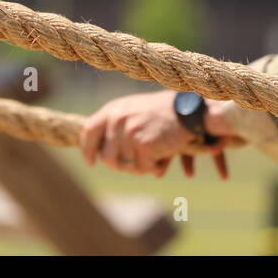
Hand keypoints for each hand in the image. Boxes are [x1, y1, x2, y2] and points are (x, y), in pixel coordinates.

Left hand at [79, 90, 240, 177]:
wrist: (189, 110)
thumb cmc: (164, 111)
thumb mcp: (135, 110)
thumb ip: (117, 125)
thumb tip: (100, 155)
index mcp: (113, 109)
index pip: (89, 132)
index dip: (88, 150)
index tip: (92, 162)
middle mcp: (117, 120)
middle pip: (107, 157)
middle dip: (121, 165)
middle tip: (137, 163)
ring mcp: (129, 132)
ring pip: (125, 166)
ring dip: (140, 166)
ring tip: (155, 153)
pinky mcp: (143, 144)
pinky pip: (142, 168)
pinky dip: (154, 166)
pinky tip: (164, 153)